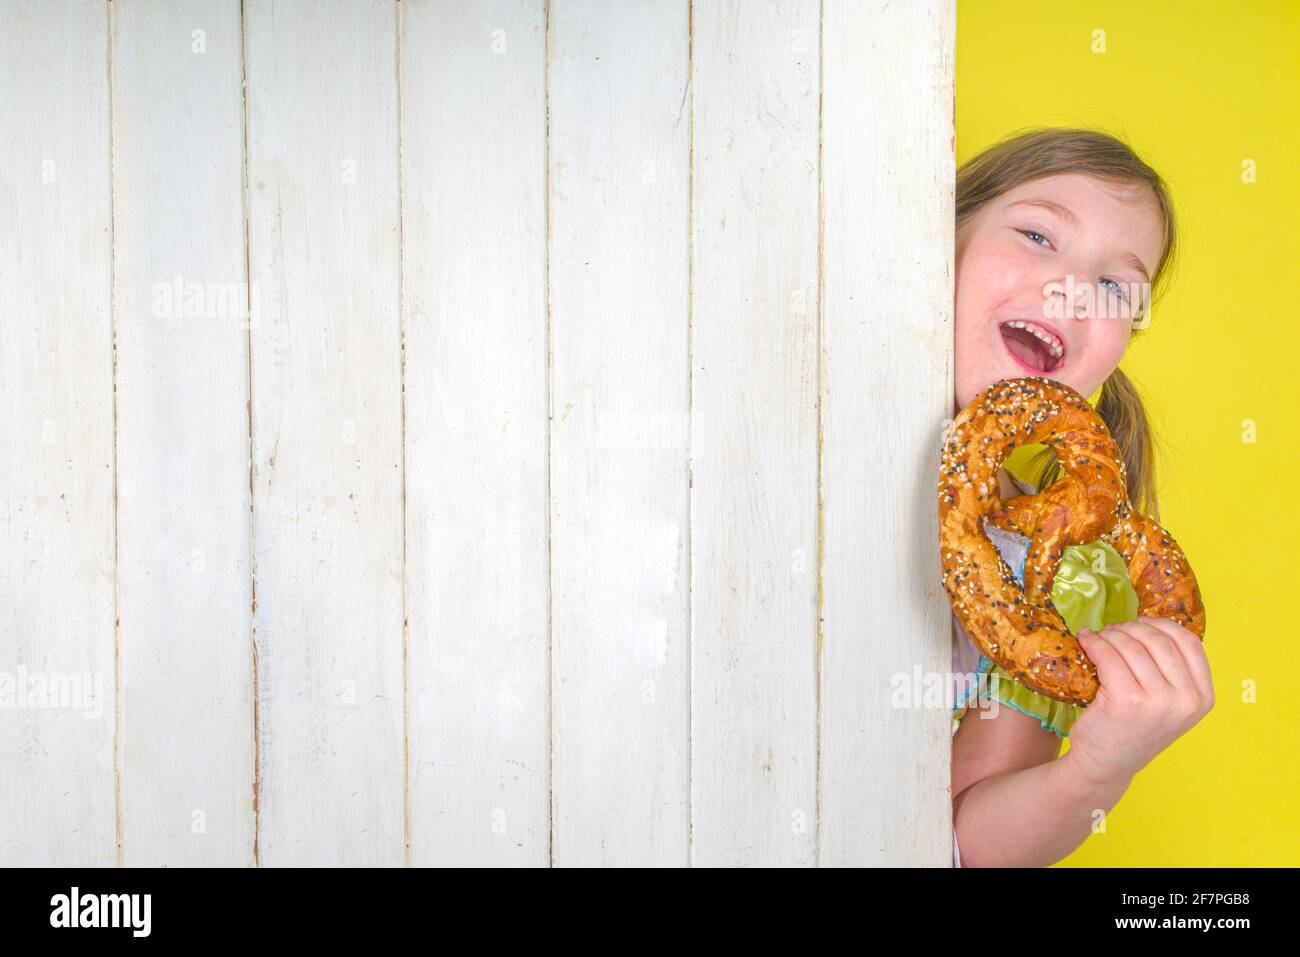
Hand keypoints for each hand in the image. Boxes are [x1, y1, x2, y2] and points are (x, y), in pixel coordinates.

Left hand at [1064, 616, 1214, 787]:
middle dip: (1130, 629)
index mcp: (1203, 698)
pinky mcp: (1126, 700)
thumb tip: (1151, 625)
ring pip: (1131, 646)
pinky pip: (1108, 655)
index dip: (1163, 626)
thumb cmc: (1133, 730)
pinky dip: (1094, 643)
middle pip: (1158, 640)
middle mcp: (1186, 700)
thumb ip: (1171, 672)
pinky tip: (1086, 641)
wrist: (1106, 765)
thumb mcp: (1168, 705)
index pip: (1190, 643)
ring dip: (1110, 635)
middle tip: (1111, 631)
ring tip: (1098, 639)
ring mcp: (1158, 701)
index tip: (1141, 623)